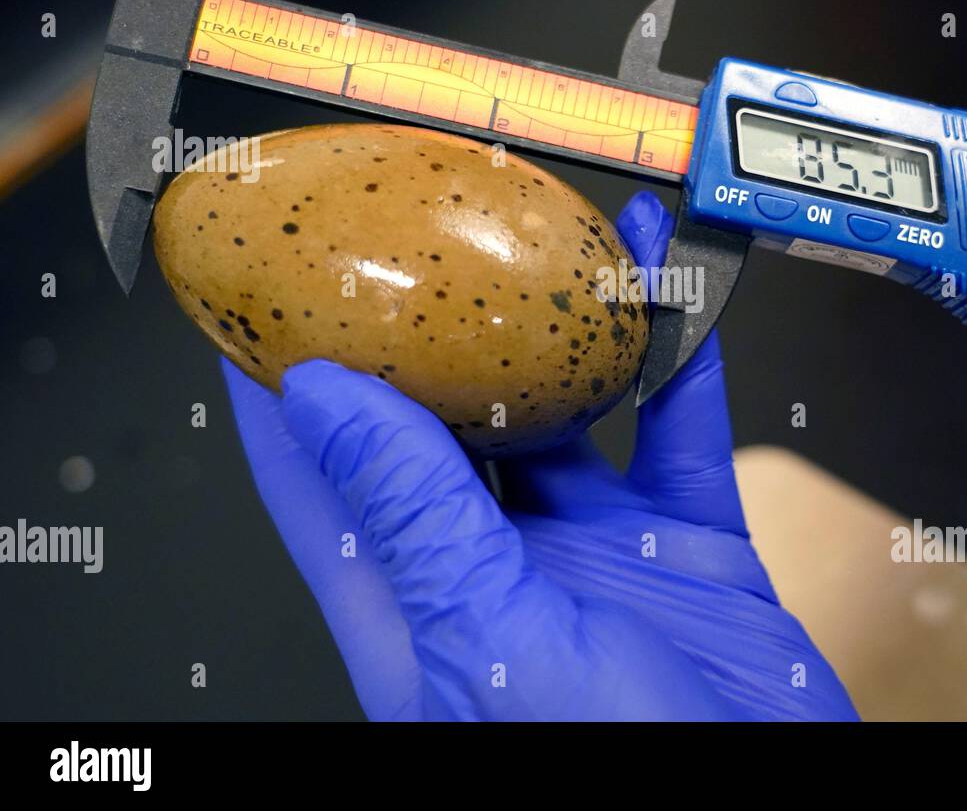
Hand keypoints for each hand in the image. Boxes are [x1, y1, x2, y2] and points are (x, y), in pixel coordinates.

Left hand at [223, 191, 856, 720]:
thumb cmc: (620, 779)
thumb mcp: (494, 646)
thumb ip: (418, 524)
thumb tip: (327, 402)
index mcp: (421, 605)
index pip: (322, 477)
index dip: (285, 382)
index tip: (265, 289)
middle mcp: (499, 569)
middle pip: (446, 421)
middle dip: (432, 322)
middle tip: (422, 226)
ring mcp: (595, 555)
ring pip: (570, 409)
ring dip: (568, 323)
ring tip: (558, 231)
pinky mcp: (687, 551)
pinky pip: (682, 433)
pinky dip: (684, 358)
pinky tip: (676, 290)